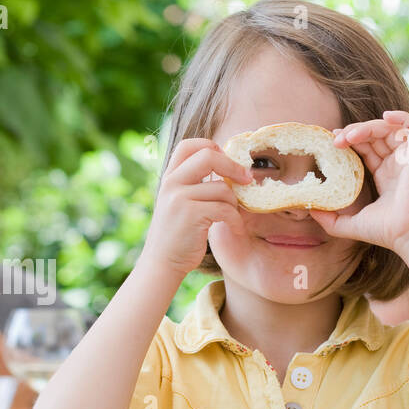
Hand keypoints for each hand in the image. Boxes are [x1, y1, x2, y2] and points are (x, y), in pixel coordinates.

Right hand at [140, 138, 252, 279]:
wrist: (161, 263)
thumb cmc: (176, 234)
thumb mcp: (177, 203)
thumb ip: (193, 184)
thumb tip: (229, 170)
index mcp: (169, 177)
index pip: (189, 145)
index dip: (211, 146)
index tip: (226, 163)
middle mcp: (172, 183)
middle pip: (208, 156)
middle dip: (233, 166)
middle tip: (247, 179)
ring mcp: (180, 198)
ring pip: (222, 188)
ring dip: (235, 203)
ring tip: (233, 217)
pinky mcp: (191, 214)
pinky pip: (225, 209)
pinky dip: (235, 220)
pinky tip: (235, 229)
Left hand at [308, 111, 408, 255]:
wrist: (406, 234)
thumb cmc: (384, 231)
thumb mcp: (348, 224)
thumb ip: (329, 219)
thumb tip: (310, 210)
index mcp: (385, 175)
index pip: (366, 148)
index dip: (350, 140)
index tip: (332, 141)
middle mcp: (397, 164)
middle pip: (374, 136)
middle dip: (353, 133)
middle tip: (334, 140)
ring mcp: (408, 157)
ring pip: (388, 129)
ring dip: (367, 127)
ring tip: (349, 137)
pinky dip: (400, 117)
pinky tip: (384, 117)